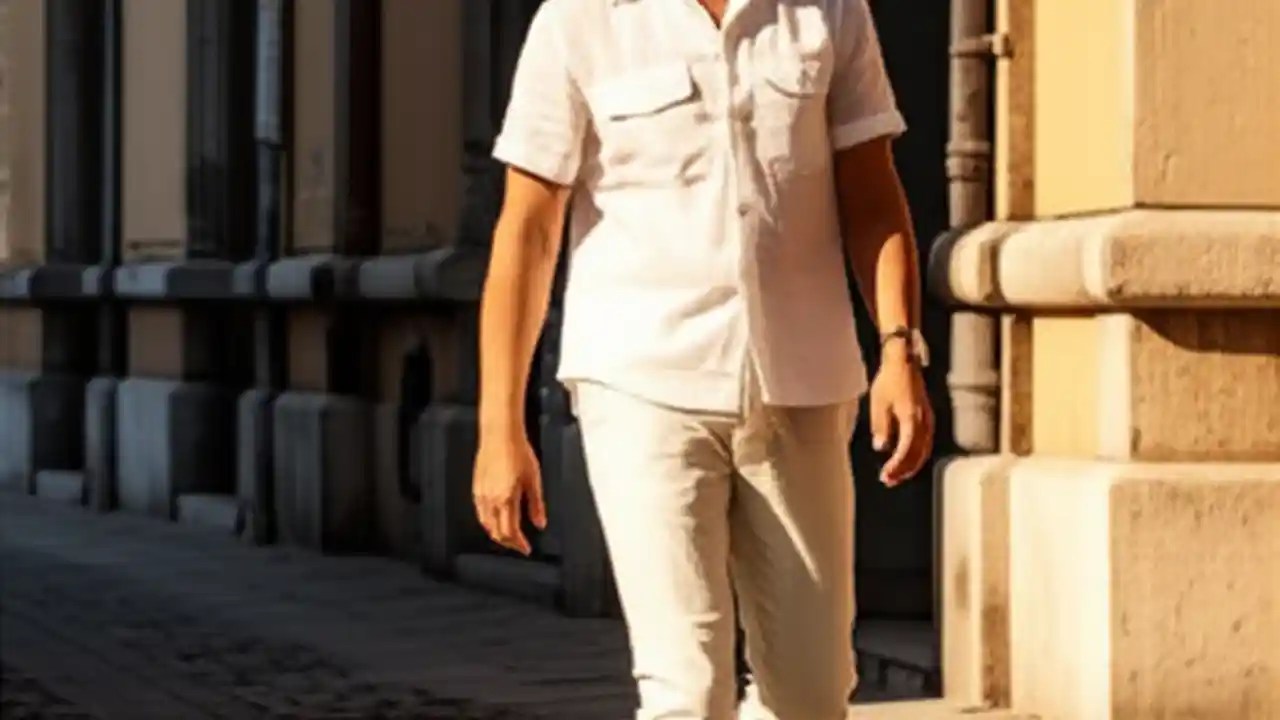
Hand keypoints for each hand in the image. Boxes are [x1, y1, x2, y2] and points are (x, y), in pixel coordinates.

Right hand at [473, 429, 546, 554]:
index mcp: (506, 499)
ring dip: (497, 534)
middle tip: (519, 545)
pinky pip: (480, 513)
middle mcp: (490, 500)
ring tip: (509, 536)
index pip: (510, 532)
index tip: (526, 549)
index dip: (518, 544)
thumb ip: (536, 504)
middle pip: (496, 532)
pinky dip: (488, 523)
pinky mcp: (476, 488)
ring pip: (486, 524)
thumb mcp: (534, 479)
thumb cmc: (518, 452)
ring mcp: (480, 495)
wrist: (499, 434)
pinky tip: (495, 520)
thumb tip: (540, 524)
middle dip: (508, 542)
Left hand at [869, 349, 934, 486]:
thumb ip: (881, 427)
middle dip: (903, 470)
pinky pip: (926, 443)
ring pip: (924, 450)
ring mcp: (929, 420)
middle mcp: (924, 422)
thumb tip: (881, 447)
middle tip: (889, 480)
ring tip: (897, 475)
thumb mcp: (879, 404)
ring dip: (911, 465)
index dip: (896, 466)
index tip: (885, 475)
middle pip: (918, 454)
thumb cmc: (890, 380)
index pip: (906, 450)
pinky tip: (907, 459)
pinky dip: (917, 455)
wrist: (904, 362)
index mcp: (911, 419)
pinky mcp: (928, 418)